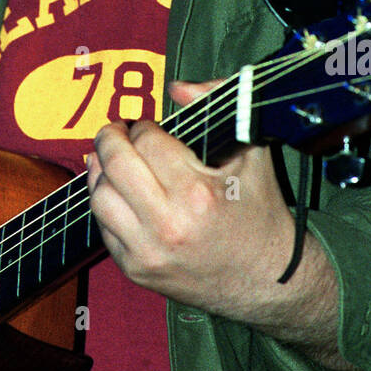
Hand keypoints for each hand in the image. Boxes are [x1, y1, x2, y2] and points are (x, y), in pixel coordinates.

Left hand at [86, 79, 298, 320]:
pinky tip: (118, 191)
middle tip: (116, 130)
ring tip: (113, 160)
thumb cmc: (262, 213)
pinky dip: (106, 203)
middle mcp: (167, 226)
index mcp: (197, 194)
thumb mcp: (252, 153)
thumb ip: (218, 105)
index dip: (144, 126)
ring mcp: (148, 253)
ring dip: (101, 171)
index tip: (150, 126)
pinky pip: (103, 227)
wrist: (271, 283)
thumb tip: (178, 87)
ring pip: (99, 197)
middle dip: (110, 138)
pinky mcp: (137, 271)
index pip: (148, 141)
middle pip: (115, 165)